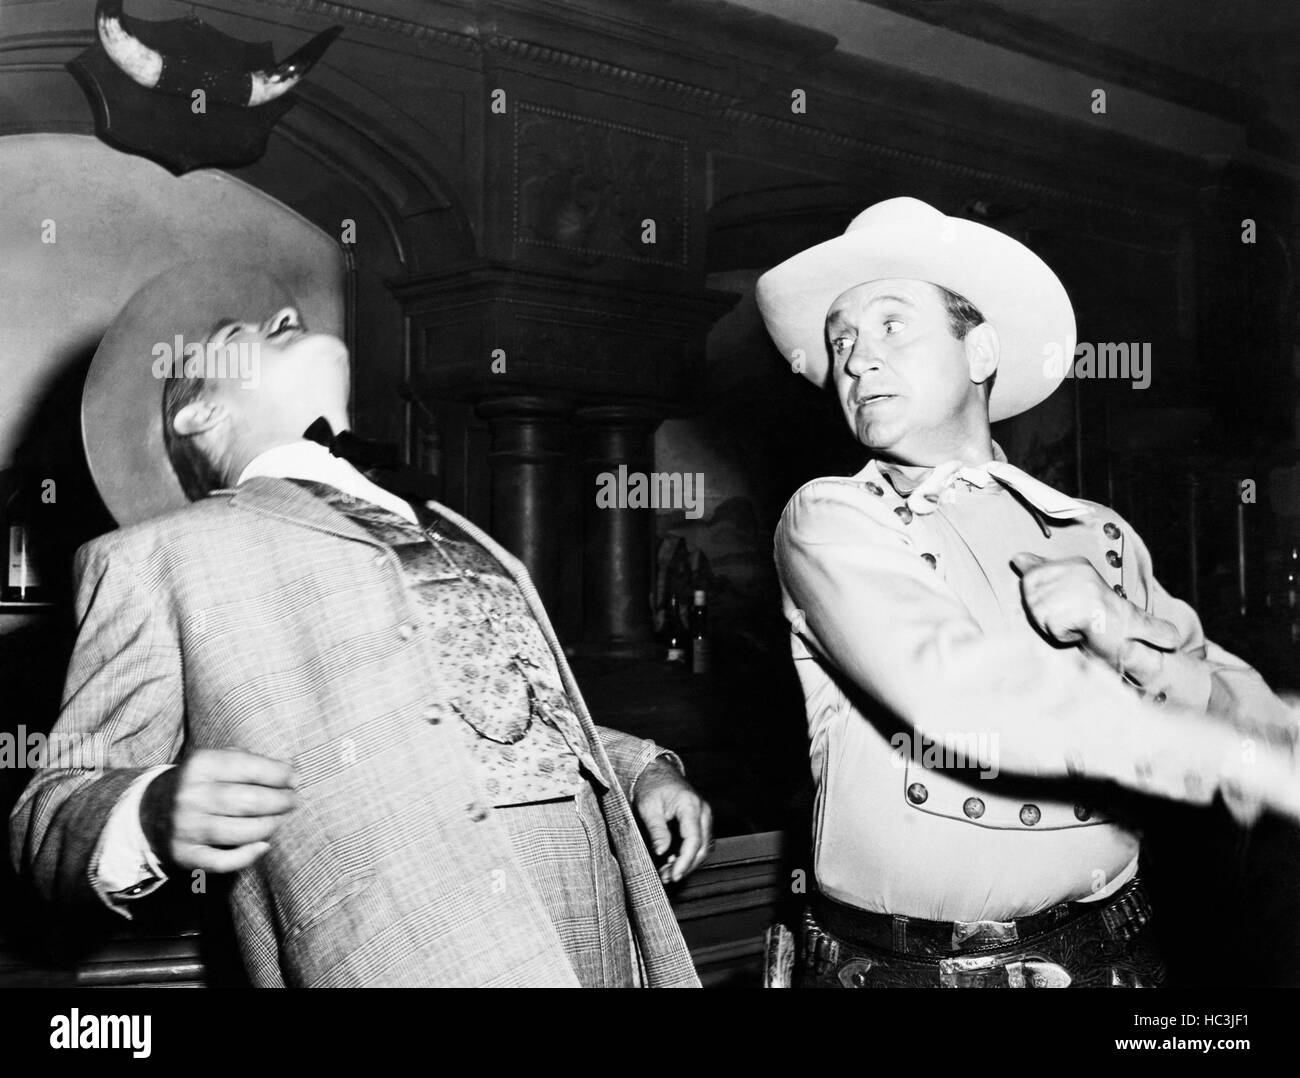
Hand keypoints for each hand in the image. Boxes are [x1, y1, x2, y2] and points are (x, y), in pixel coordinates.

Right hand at [141, 748, 297, 872]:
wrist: (151, 809)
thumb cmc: (202, 782)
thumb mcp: (218, 761)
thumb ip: (251, 761)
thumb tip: (291, 768)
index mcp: (200, 765)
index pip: (248, 767)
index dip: (278, 774)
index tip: (295, 779)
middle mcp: (190, 796)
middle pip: (247, 801)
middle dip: (279, 801)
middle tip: (293, 801)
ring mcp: (185, 828)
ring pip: (238, 832)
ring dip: (268, 826)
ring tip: (280, 819)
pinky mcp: (184, 855)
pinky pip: (223, 861)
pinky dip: (248, 855)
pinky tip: (263, 845)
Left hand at [632, 759, 712, 884]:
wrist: (657, 772)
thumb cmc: (652, 786)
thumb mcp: (648, 807)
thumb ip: (657, 830)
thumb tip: (661, 852)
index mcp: (690, 806)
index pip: (693, 840)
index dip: (685, 861)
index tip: (674, 875)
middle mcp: (703, 811)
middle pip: (702, 848)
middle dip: (686, 866)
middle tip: (667, 877)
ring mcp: (704, 816)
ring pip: (703, 847)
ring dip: (688, 862)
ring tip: (668, 872)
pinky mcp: (700, 820)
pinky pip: (701, 842)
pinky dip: (689, 854)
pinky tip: (674, 861)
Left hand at [1011, 552, 1129, 665]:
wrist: (1128, 634)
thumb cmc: (1095, 614)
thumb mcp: (1069, 588)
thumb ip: (1043, 572)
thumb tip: (1016, 558)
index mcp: (1074, 564)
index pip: (1030, 577)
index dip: (1038, 599)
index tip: (1062, 605)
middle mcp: (1078, 572)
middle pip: (1032, 596)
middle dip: (1044, 614)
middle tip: (1069, 617)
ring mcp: (1082, 590)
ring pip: (1039, 613)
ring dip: (1052, 626)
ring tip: (1076, 624)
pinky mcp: (1084, 610)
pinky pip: (1051, 627)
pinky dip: (1062, 635)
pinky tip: (1081, 631)